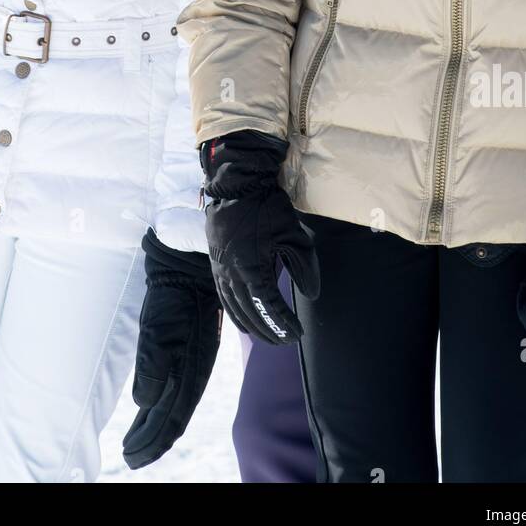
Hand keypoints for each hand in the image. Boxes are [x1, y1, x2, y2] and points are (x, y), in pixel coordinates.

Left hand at [122, 229, 221, 469]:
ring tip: (133, 442)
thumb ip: (154, 365)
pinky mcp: (182, 349)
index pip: (172, 418)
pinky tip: (146, 409)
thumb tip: (144, 404)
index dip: (153, 441)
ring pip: (170, 405)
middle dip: (151, 440)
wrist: (186, 263)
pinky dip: (156, 404)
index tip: (132, 457)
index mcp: (192, 370)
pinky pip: (170, 387)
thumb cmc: (172, 294)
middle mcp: (193, 371)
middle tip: (129, 457)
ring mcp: (189, 360)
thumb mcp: (159, 327)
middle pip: (171, 417)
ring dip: (152, 426)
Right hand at [201, 130, 319, 344]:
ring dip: (251, 326)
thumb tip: (310, 294)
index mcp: (252, 268)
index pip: (269, 306)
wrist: (236, 185)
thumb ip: (303, 267)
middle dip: (269, 330)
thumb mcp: (293, 235)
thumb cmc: (267, 208)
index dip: (284, 322)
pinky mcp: (215, 265)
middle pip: (250, 312)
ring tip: (267, 337)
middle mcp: (232, 274)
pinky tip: (242, 322)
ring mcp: (221, 270)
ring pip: (235, 308)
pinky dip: (234, 313)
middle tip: (286, 340)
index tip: (298, 333)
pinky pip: (223, 297)